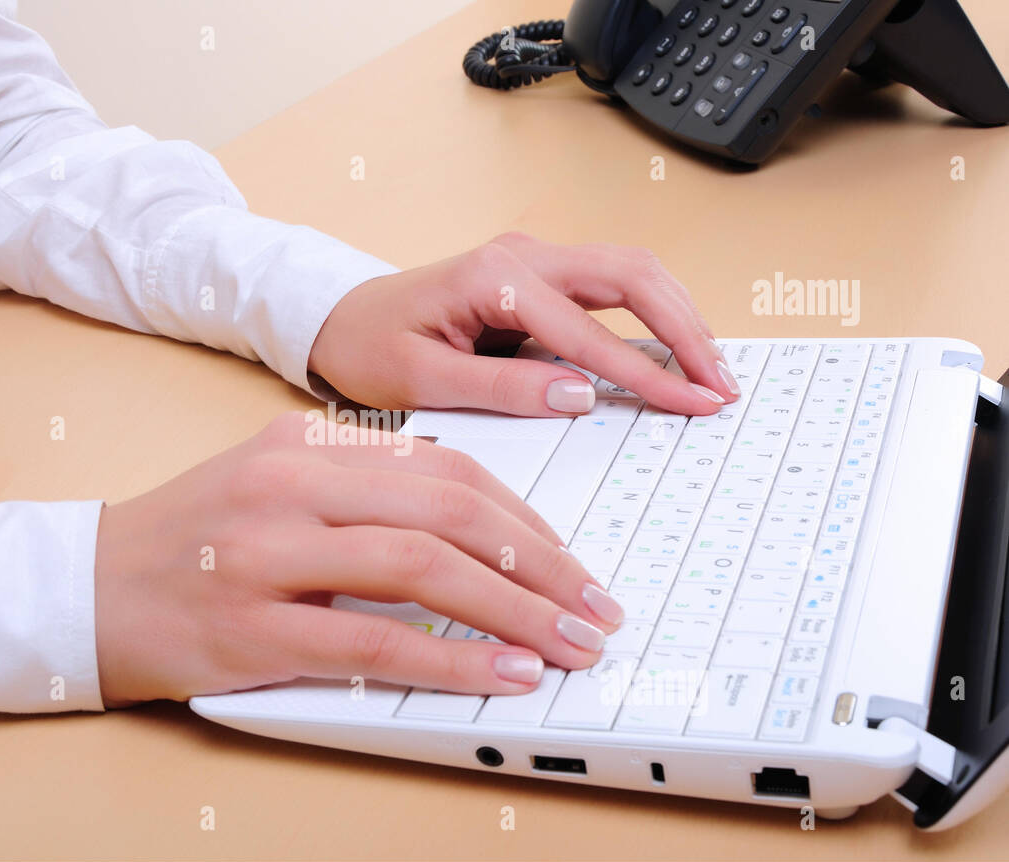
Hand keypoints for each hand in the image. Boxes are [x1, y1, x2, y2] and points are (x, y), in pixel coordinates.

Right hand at [93, 413, 623, 703]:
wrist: (85, 587)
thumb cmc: (189, 539)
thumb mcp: (274, 484)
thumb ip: (362, 489)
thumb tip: (471, 523)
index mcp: (306, 445)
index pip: (448, 465)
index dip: (525, 515)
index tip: (568, 557)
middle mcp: (292, 486)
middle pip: (452, 510)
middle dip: (542, 562)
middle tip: (593, 604)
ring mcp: (270, 554)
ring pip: (425, 568)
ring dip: (515, 609)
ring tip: (569, 642)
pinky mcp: (254, 627)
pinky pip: (376, 641)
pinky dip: (452, 659)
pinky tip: (502, 673)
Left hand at [309, 233, 738, 416]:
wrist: (342, 320)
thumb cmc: (371, 346)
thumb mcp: (424, 380)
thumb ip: (502, 387)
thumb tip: (581, 396)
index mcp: (492, 279)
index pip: (588, 330)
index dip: (645, 372)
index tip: (690, 404)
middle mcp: (521, 257)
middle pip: (632, 275)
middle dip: (686, 329)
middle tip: (721, 384)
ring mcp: (534, 260)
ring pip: (632, 272)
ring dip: (678, 316)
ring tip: (711, 370)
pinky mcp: (540, 277)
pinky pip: (611, 287)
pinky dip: (652, 315)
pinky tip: (674, 350)